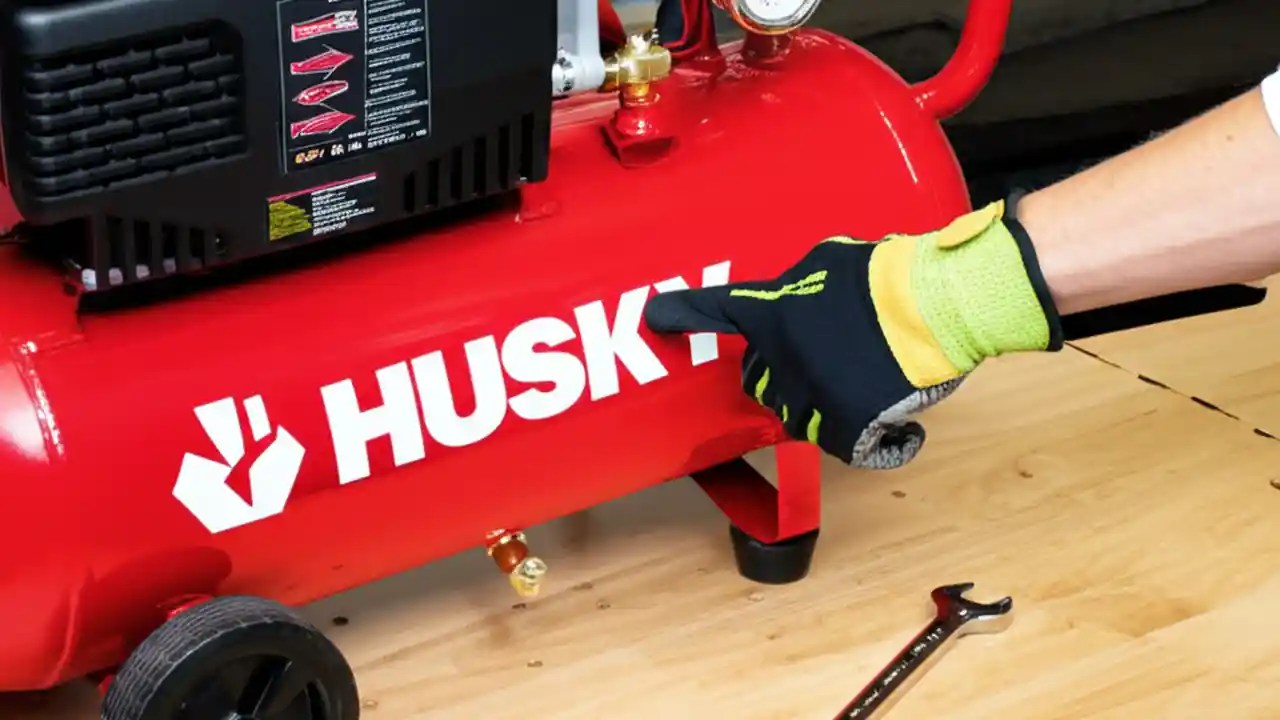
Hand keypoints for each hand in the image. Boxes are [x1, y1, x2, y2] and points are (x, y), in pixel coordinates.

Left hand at [644, 201, 1063, 467]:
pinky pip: (851, 448)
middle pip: (759, 382)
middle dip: (783, 375)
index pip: (719, 311)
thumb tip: (793, 296)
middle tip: (823, 359)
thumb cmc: (891, 277)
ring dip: (825, 406)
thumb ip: (798, 287)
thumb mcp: (831, 263)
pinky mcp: (844, 426)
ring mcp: (810, 396)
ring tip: (864, 384)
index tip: (657, 316)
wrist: (936, 305)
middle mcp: (781, 358)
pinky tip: (897, 428)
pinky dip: (879, 442)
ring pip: (798, 418)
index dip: (685, 314)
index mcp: (773, 312)